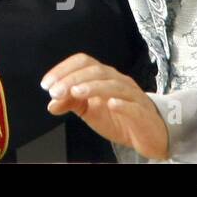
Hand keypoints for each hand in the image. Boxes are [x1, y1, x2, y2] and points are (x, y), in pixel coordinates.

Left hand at [42, 52, 168, 159]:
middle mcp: (118, 81)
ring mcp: (132, 95)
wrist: (149, 134)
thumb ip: (70, 103)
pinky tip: (110, 104)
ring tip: (75, 93)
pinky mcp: (142, 113)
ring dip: (92, 87)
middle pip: (95, 70)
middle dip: (72, 79)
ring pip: (113, 84)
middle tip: (55, 91)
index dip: (63, 69)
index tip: (47, 84)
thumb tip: (51, 104)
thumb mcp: (89, 111)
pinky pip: (133, 105)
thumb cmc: (118, 118)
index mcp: (103, 77)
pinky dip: (121, 103)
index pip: (83, 62)